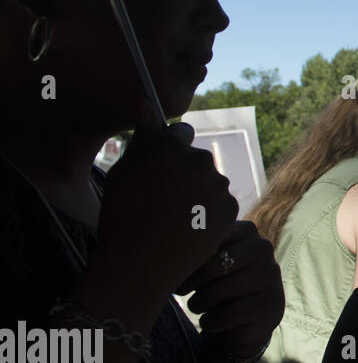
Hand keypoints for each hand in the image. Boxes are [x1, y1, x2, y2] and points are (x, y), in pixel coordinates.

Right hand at [94, 123, 238, 303]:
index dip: (170, 149)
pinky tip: (189, 228)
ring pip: (210, 182)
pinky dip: (209, 213)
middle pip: (196, 158)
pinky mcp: (230, 207)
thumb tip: (145, 100)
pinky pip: (221, 203)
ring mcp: (217, 184)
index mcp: (169, 145)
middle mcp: (198, 159)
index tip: (161, 166)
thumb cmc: (122, 215)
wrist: (140, 263)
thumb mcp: (122, 171)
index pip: (180, 132)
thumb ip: (142, 134)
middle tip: (164, 198)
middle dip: (185, 171)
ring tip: (174, 217)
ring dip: (198, 192)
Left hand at [182, 220, 284, 356]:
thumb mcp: (206, 261)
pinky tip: (210, 321)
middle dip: (190, 283)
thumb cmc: (216, 283)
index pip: (208, 238)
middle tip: (181, 290)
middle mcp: (263, 249)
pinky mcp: (271, 306)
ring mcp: (271, 277)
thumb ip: (193, 248)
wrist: (244, 320)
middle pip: (212, 266)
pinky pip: (226, 315)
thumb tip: (165, 248)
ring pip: (217, 292)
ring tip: (196, 306)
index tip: (174, 268)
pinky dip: (210, 322)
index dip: (185, 257)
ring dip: (197, 304)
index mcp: (246, 231)